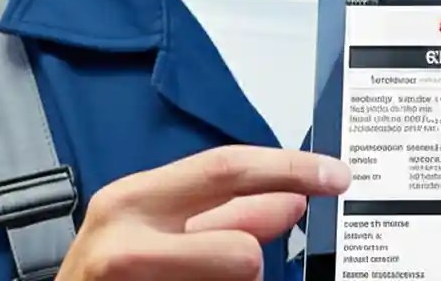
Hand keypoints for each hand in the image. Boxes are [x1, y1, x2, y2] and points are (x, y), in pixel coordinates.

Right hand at [55, 145, 350, 279]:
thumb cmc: (104, 275)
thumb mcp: (151, 231)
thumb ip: (218, 215)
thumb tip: (290, 199)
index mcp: (133, 198)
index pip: (226, 169)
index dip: (289, 170)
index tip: (336, 176)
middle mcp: (124, 239)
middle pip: (238, 250)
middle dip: (258, 259)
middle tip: (262, 258)